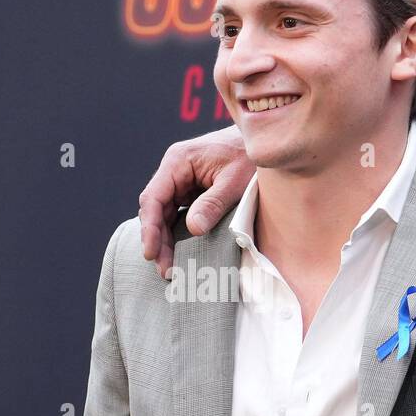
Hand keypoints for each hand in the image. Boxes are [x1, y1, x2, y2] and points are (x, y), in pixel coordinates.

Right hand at [138, 123, 253, 277]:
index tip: (151, 253)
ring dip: (166, 242)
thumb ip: (213, 203)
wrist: (265, 145)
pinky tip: (179, 255)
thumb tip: (193, 229)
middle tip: (166, 271)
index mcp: (178, 161)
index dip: (149, 228)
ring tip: (171, 270)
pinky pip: (177, 215)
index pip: (153, 197)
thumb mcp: (235, 181)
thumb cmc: (250, 158)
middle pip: (155, 210)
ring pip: (164, 215)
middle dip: (158, 241)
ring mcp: (182, 181)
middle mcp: (174, 170)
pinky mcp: (191, 191)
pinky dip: (176, 235)